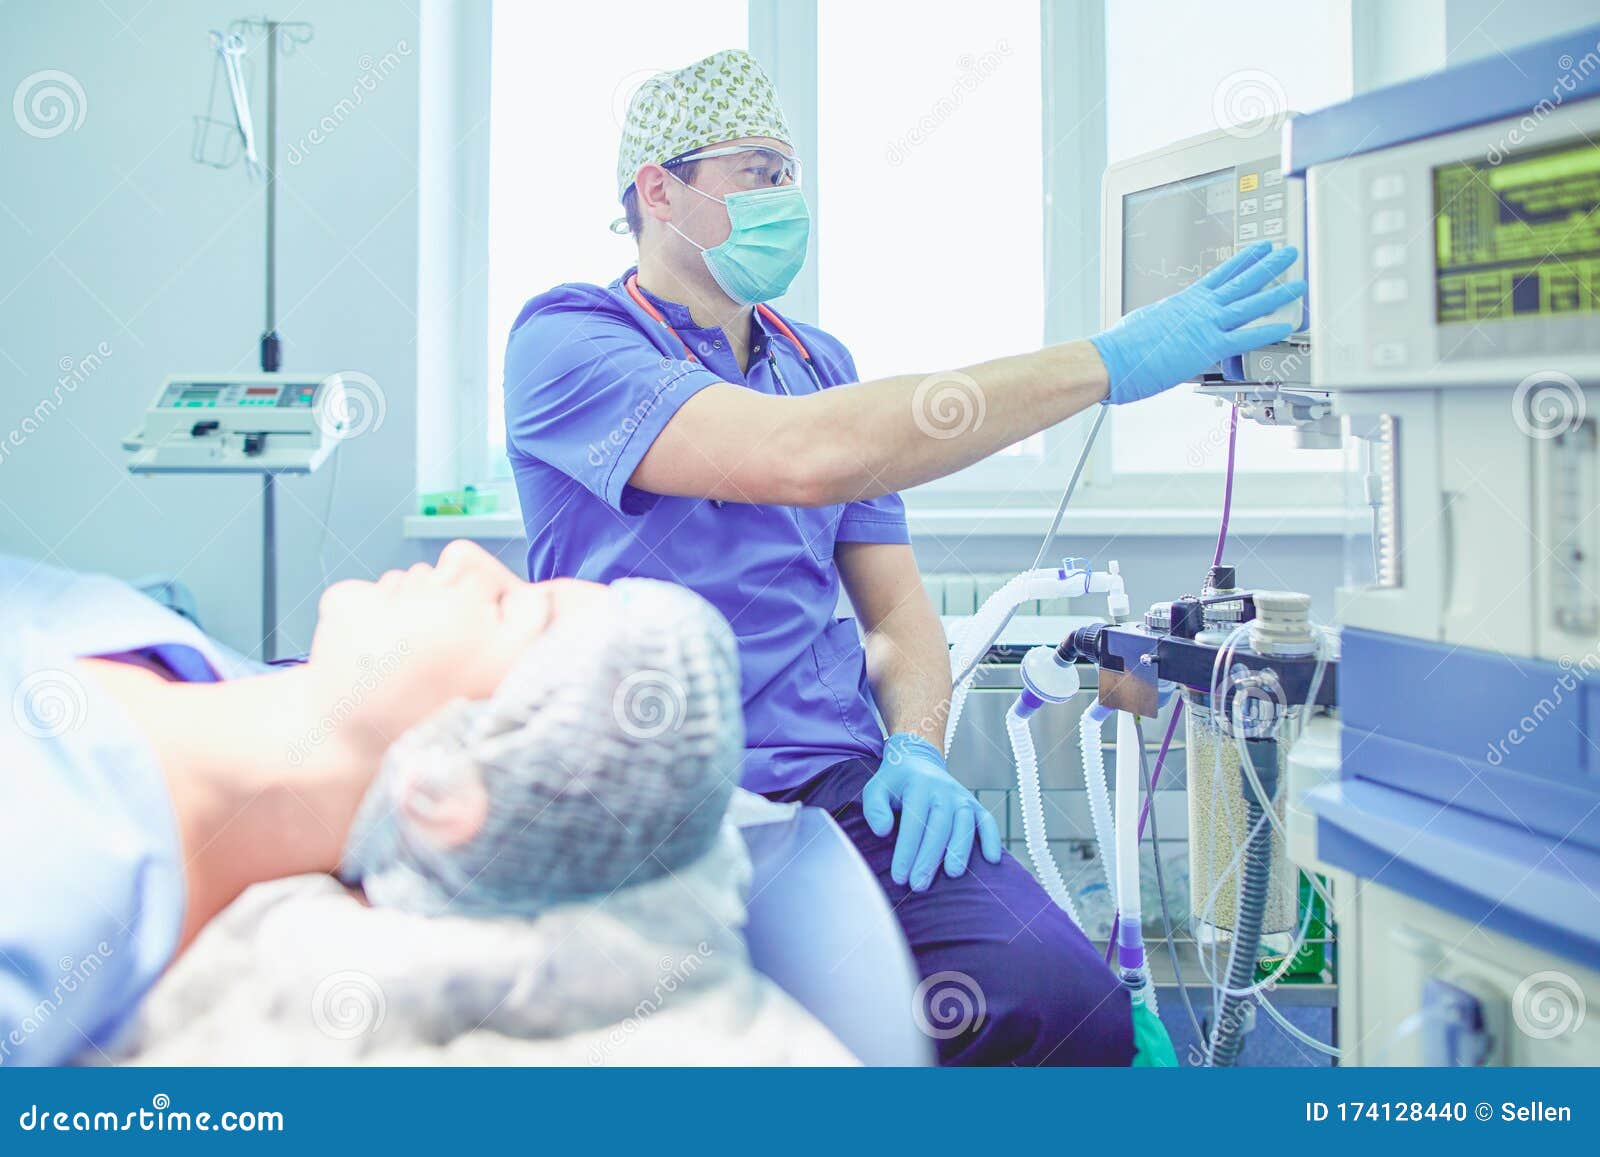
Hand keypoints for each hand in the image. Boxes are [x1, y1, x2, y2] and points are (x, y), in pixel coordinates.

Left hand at [862, 733, 1002, 891]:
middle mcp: (943, 790)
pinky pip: (987, 821)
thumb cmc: (894, 785)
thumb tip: (883, 831)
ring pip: (964, 825)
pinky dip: (991, 839)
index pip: (913, 823)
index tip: (899, 877)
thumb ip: (874, 809)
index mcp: (918, 785)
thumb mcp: (875, 789)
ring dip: (959, 850)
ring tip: (952, 874)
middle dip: (929, 858)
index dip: (906, 852)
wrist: (919, 763)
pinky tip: (991, 860)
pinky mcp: (974, 805)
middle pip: (939, 827)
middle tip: (919, 885)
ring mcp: (962, 797)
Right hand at [1090, 241, 1306, 405]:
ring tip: (1298, 281)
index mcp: (1183, 301)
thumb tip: (1161, 324)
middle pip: (1241, 281)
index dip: (1243, 260)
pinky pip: (1245, 336)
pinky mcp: (1207, 347)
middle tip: (1287, 252)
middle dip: (1267, 265)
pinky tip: (1286, 325)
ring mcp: (1204, 325)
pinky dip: (1268, 330)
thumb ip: (1162, 320)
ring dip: (1277, 291)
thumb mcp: (1144, 322)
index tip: (1259, 249)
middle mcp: (1198, 307)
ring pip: (1249, 303)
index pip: (1221, 275)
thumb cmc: (1120, 347)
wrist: (1111, 360)